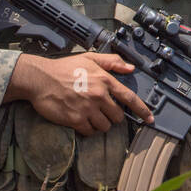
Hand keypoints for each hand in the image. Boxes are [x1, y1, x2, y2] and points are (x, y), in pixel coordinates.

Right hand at [6, 52, 153, 136]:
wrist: (40, 79)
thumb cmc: (64, 68)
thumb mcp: (90, 58)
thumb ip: (112, 62)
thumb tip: (130, 68)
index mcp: (105, 80)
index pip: (130, 98)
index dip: (143, 110)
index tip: (150, 118)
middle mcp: (99, 95)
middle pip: (118, 116)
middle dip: (113, 116)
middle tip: (102, 110)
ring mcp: (88, 108)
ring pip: (105, 126)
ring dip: (101, 124)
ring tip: (91, 115)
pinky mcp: (75, 119)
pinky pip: (90, 131)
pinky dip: (88, 129)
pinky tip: (82, 121)